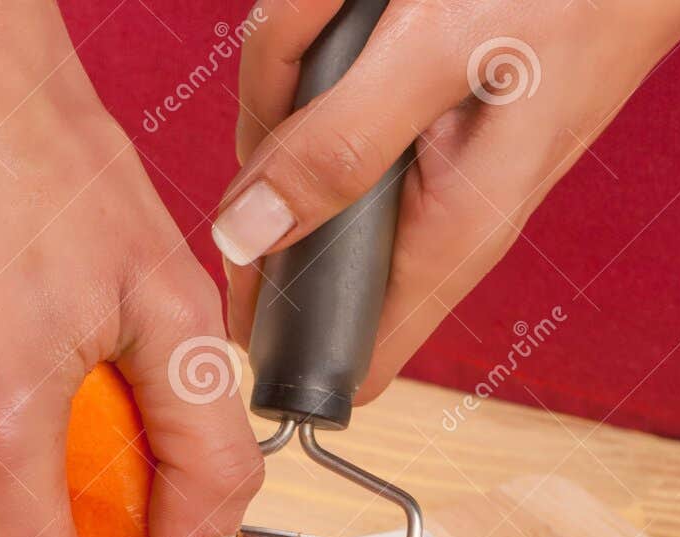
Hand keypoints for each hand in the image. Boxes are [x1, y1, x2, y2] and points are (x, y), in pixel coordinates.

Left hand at [215, 0, 679, 400]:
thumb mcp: (438, 56)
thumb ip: (338, 144)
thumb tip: (246, 237)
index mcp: (446, 239)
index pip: (356, 358)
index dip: (283, 336)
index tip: (232, 266)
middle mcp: (428, 214)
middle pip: (293, 226)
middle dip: (274, 127)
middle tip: (315, 41)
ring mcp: (415, 162)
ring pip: (297, 139)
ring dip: (299, 49)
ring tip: (355, 1)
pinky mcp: (407, 111)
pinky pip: (325, 85)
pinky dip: (323, 23)